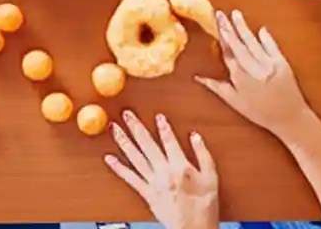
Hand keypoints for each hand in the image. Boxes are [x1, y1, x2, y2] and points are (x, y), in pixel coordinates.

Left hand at [105, 111, 218, 228]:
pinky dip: (118, 168)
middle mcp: (164, 172)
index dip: (163, 127)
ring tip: (114, 128)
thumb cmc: (205, 206)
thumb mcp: (212, 178)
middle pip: (147, 144)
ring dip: (123, 141)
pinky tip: (109, 158)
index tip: (157, 116)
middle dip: (136, 127)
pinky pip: (130, 178)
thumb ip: (203, 155)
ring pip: (135, 157)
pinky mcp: (146, 193)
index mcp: (181, 166)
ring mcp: (153, 183)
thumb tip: (195, 136)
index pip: (169, 141)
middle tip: (126, 113)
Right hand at [195, 9, 312, 139]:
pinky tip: (261, 29)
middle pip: (238, 44)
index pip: (228, 53)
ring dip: (244, 28)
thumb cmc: (261, 113)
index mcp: (240, 77)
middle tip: (220, 13)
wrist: (290, 119)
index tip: (216, 24)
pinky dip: (267, 38)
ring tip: (236, 14)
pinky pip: (272, 47)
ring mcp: (269, 65)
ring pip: (253, 43)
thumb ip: (216, 87)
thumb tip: (197, 77)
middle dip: (229, 28)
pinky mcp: (283, 64)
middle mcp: (254, 68)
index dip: (222, 37)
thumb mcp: (235, 102)